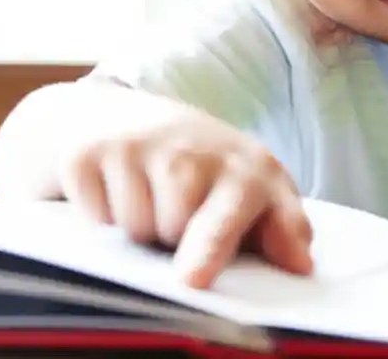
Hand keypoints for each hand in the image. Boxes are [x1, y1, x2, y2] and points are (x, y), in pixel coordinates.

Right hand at [57, 108, 312, 288]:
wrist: (108, 113)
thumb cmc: (190, 165)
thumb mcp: (243, 185)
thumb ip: (278, 226)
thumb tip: (300, 265)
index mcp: (245, 163)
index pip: (245, 201)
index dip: (230, 238)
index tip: (213, 273)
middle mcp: (193, 148)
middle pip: (179, 228)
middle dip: (181, 244)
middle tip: (181, 234)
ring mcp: (137, 145)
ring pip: (140, 229)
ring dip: (140, 230)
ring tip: (144, 198)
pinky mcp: (87, 153)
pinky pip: (97, 218)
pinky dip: (100, 216)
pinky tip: (110, 188)